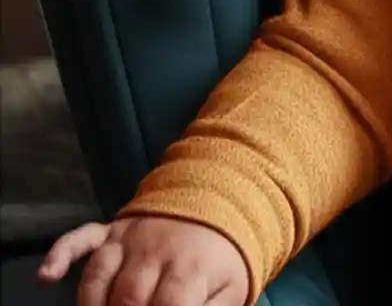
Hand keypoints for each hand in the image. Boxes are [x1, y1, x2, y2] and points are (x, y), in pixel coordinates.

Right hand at [37, 216, 249, 305]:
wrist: (218, 206)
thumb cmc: (222, 260)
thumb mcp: (231, 290)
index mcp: (190, 269)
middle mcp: (156, 251)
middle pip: (129, 298)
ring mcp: (129, 239)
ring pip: (99, 277)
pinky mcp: (110, 232)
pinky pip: (80, 239)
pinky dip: (61, 255)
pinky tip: (47, 276)